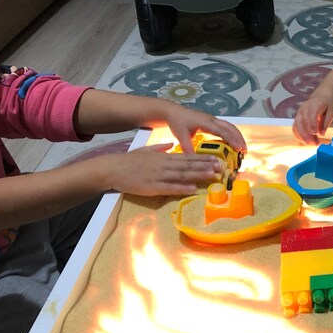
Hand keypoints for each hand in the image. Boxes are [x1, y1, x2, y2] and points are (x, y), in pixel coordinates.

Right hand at [96, 144, 223, 195]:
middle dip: (205, 166)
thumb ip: (160, 148)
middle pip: (188, 165)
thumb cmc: (128, 160)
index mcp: (163, 157)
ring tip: (212, 175)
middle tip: (220, 167)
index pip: (187, 157)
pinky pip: (169, 188)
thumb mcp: (146, 150)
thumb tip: (171, 144)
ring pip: (182, 175)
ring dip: (198, 175)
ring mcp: (159, 176)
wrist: (112, 168)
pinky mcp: (152, 187)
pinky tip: (193, 188)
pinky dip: (182, 188)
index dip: (202, 159)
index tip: (215, 159)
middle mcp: (164, 165)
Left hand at [160, 103, 246, 153]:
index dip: (231, 139)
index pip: (221, 131)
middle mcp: (211, 119)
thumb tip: (194, 160)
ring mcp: (213, 120)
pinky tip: (234, 142)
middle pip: (230, 127)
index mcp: (205, 122)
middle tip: (245, 150)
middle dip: (239, 138)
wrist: (173, 111)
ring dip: (237, 136)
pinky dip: (232, 134)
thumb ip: (187, 147)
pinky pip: (225, 127)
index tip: (239, 148)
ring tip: (243, 148)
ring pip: (229, 126)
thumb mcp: (180, 135)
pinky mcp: (212, 121)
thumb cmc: (177, 121)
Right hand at [293, 96, 332, 144]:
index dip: (312, 124)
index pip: (311, 115)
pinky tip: (305, 141)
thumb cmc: (326, 106)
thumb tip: (321, 134)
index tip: (315, 133)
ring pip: (296, 126)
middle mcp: (304, 109)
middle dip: (306, 134)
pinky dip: (299, 136)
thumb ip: (326, 122)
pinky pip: (295, 128)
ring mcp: (299, 114)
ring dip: (302, 136)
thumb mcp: (331, 112)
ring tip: (310, 144)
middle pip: (301, 122)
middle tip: (312, 142)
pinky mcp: (297, 119)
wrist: (319, 98)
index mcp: (313, 105)